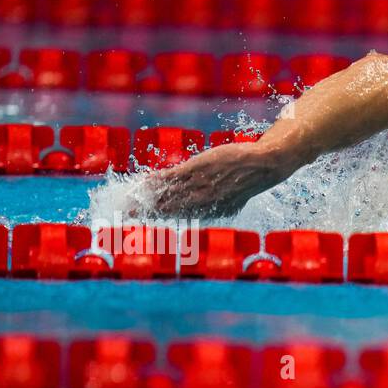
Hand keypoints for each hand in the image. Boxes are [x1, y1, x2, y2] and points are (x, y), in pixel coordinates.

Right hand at [141, 142, 287, 218]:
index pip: (179, 217)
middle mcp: (201, 202)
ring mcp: (198, 185)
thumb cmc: (248, 181)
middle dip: (145, 213)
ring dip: (145, 198)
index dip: (159, 219)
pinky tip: (144, 183)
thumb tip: (204, 211)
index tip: (143, 222)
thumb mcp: (233, 200)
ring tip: (128, 202)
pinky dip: (157, 181)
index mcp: (210, 212)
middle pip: (167, 209)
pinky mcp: (197, 169)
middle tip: (126, 215)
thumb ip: (216, 206)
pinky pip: (172, 177)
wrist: (262, 165)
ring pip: (167, 194)